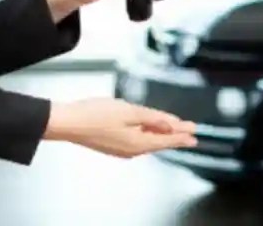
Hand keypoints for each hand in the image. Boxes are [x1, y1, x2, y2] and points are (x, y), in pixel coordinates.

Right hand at [44, 98, 197, 156]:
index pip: (166, 139)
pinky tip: (150, 131)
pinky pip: (137, 141)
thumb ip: (152, 118)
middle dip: (175, 136)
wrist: (68, 123)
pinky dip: (148, 134)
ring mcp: (121, 149)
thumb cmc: (95, 115)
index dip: (181, 134)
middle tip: (191, 134)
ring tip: (175, 131)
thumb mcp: (129, 112)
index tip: (194, 133)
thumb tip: (170, 125)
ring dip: (162, 135)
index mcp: (137, 143)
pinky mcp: (113, 144)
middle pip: (159, 141)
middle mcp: (131, 150)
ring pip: (148, 141)